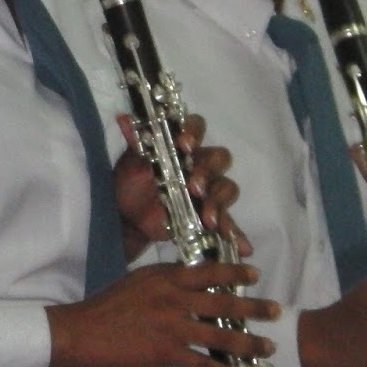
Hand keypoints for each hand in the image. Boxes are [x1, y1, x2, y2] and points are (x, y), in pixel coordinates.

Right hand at [47, 261, 278, 366]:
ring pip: (220, 335)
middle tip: (276, 310)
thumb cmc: (109, 305)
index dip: (234, 273)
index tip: (254, 275)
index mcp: (166, 278)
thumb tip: (190, 279)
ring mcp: (173, 327)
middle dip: (253, 306)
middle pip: (222, 302)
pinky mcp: (168, 354)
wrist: (84, 330)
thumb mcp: (138, 281)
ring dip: (249, 343)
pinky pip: (206, 366)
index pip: (207, 272)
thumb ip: (165, 280)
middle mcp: (174, 299)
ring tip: (269, 347)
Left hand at [113, 113, 250, 260]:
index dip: (194, 132)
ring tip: (207, 218)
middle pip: (218, 158)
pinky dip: (236, 233)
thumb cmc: (130, 182)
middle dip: (208, 171)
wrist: (126, 215)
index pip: (197, 127)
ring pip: (226, 187)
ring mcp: (206, 190)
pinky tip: (242, 247)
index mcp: (181, 146)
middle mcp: (199, 164)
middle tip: (194, 185)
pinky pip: (228, 223)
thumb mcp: (130, 163)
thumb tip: (124, 118)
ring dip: (219, 201)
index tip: (184, 144)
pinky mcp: (208, 215)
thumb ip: (135, 142)